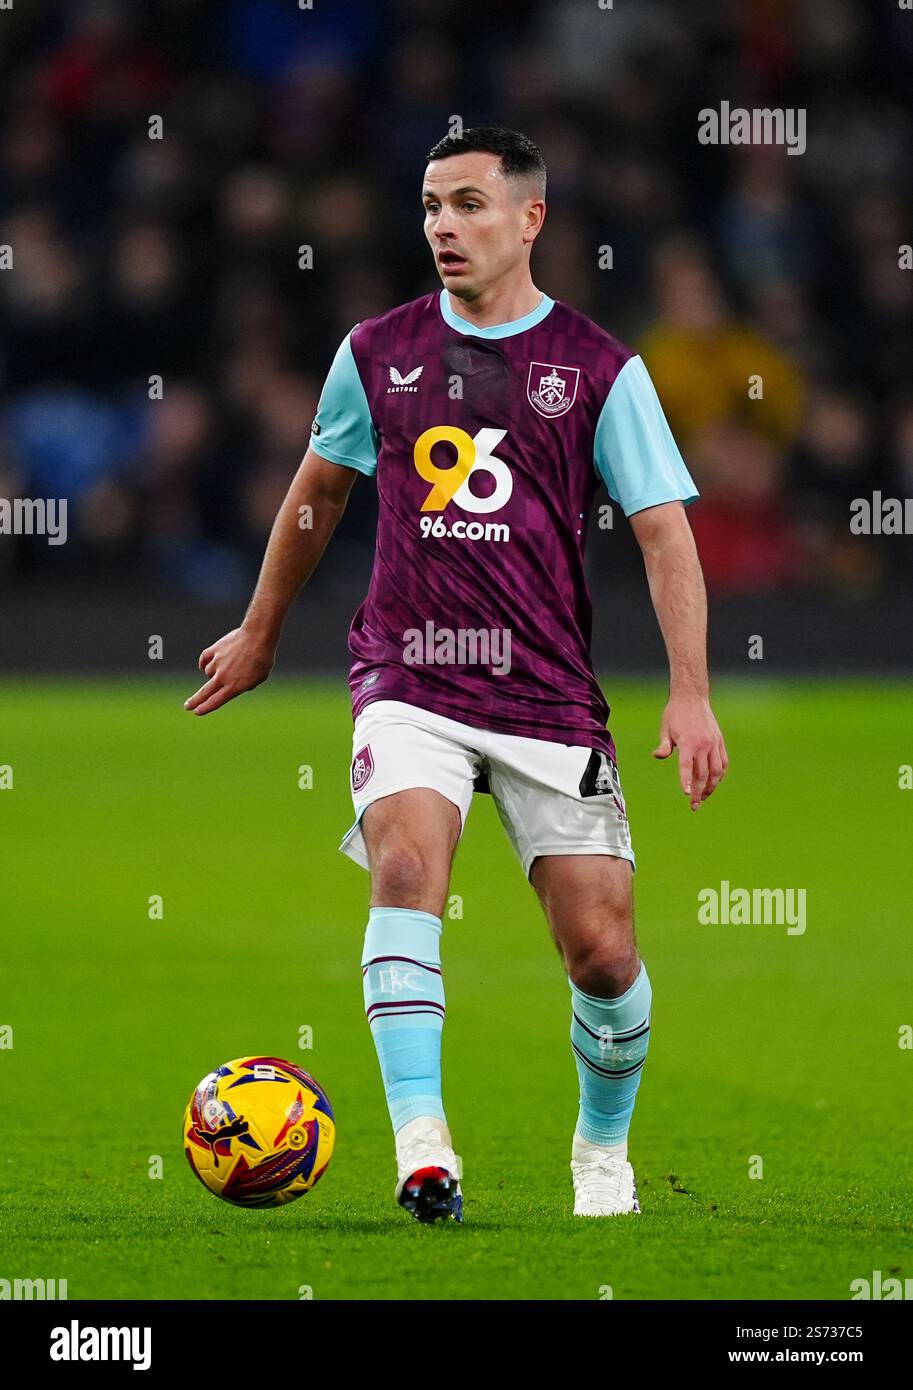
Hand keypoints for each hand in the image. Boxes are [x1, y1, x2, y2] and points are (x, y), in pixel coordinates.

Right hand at [184, 626, 275, 715]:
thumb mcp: (258, 678)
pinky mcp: (215, 649)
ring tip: (229, 666)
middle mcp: (222, 676)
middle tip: (187, 706)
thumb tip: (234, 686)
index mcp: (234, 686)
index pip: (215, 701)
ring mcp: (217, 662)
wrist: (257, 636)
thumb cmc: (263, 658)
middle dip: (195, 701)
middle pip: (205, 692)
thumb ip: (244, 685)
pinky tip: (204, 665)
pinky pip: (204, 659)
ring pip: (208, 672)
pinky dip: (204, 663)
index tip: (197, 712)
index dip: (205, 708)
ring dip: (213, 673)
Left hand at [653, 693, 727, 809]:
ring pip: (716, 771)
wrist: (692, 698)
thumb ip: (664, 745)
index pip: (687, 766)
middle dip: (698, 792)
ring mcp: (713, 744)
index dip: (686, 781)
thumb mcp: (665, 728)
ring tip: (703, 797)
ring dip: (711, 787)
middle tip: (694, 806)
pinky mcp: (719, 742)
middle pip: (702, 774)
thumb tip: (657, 756)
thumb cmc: (675, 714)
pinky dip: (719, 775)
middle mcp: (703, 745)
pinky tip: (714, 783)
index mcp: (688, 742)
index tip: (687, 795)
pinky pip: (723, 763)